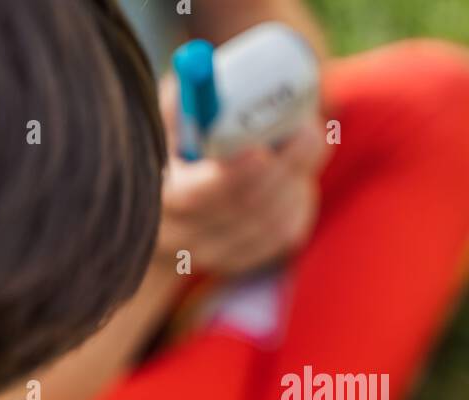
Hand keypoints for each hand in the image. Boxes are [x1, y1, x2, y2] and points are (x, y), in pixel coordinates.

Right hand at [155, 76, 327, 275]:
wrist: (170, 212)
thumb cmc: (172, 150)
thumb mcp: (168, 124)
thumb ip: (184, 103)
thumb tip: (201, 71)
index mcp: (161, 197)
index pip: (196, 196)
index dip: (232, 175)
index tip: (262, 150)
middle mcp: (184, 235)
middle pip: (243, 209)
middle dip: (281, 167)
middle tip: (308, 130)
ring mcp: (216, 253)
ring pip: (271, 221)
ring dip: (296, 178)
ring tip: (306, 141)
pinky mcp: (246, 259)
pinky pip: (285, 231)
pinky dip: (298, 198)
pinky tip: (296, 175)